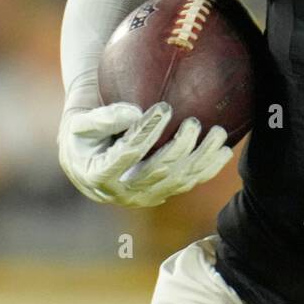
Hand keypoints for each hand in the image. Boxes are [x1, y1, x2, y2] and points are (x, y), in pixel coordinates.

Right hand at [58, 102, 231, 207]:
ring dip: (202, 159)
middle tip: (193, 122)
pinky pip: (188, 183)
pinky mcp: (161, 193)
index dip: (146, 133)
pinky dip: (208, 169)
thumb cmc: (82, 133)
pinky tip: (224, 151)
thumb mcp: (80, 124)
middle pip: (157, 172)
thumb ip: (103, 118)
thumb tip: (135, 112)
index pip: (126, 154)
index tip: (164, 108)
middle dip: (180, 148)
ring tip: (218, 133)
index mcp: (98, 175)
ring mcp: (144, 195)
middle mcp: (123, 191)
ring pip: (178, 181)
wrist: (88, 153)